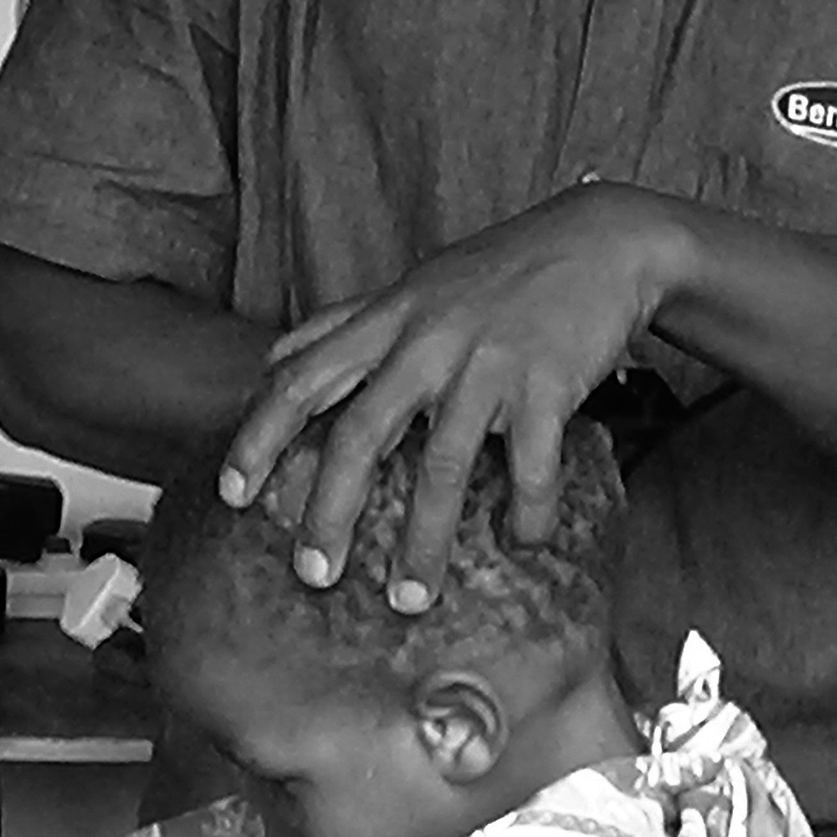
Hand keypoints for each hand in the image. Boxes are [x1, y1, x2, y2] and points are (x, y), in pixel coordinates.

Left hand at [221, 184, 678, 612]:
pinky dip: (526, 512)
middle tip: (315, 574)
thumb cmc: (501, 271)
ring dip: (425, 541)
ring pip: (444, 465)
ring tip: (411, 598)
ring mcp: (488, 361)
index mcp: (388, 319)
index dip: (260, 436)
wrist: (603, 238)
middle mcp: (428, 339)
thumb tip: (274, 361)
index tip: (233, 494)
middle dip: (331, 511)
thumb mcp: (413, 285)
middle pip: (361, 433)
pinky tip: (523, 541)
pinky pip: (531, 464)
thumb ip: (346, 324)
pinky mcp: (548, 382)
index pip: (302, 376)